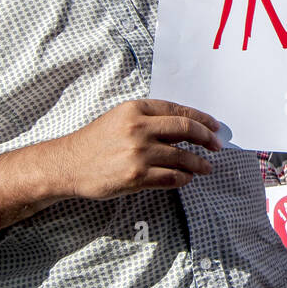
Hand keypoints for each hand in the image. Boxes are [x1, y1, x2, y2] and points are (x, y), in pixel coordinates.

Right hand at [57, 99, 221, 199]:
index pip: (178, 110)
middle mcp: (139, 128)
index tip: (214, 126)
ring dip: (199, 163)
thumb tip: (187, 127)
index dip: (201, 118)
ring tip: (206, 167)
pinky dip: (184, 178)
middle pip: (186, 129)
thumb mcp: (120, 118)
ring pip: (182, 156)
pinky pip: (171, 177)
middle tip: (217, 146)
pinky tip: (187, 178)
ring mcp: (138, 152)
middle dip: (207, 137)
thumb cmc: (96, 141)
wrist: (68, 165)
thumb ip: (150, 119)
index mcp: (136, 109)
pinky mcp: (136, 176)